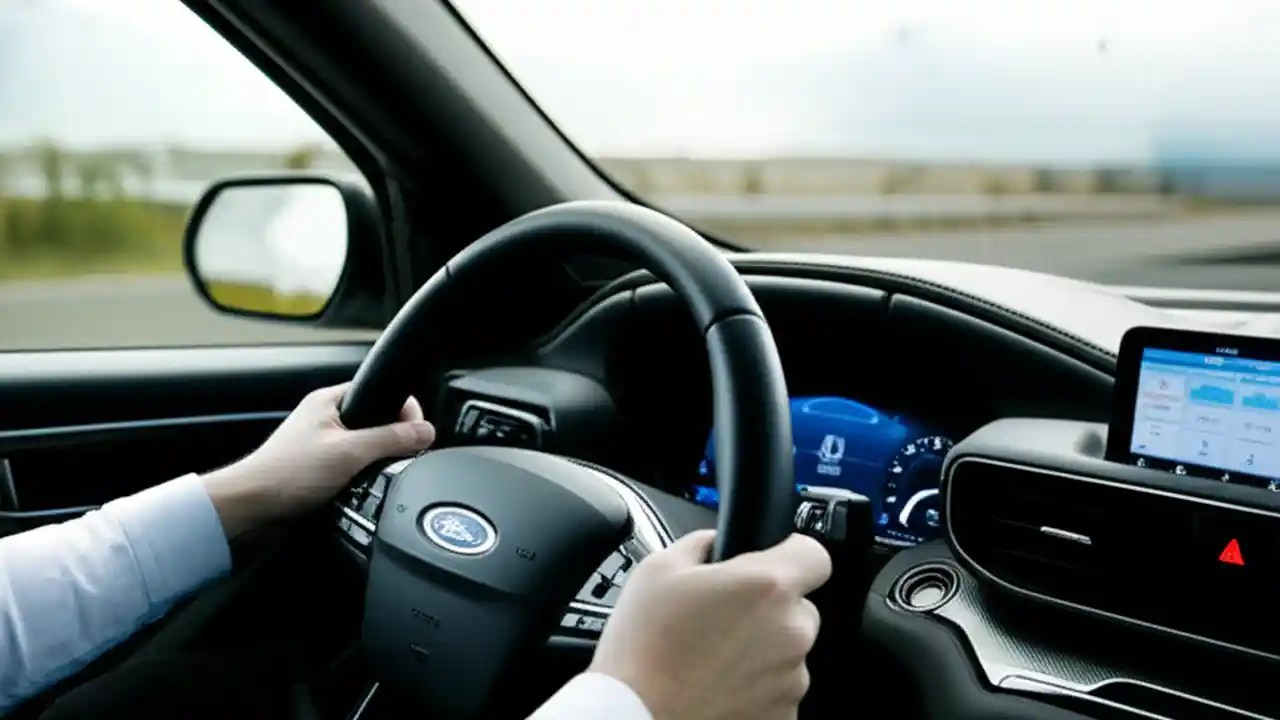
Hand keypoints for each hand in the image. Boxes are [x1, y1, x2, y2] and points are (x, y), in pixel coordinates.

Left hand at [202, 382, 435, 537]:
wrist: (251, 509)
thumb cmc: (287, 474)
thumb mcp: (349, 452)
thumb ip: (391, 439)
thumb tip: (426, 432)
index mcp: (329, 401)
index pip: (381, 392)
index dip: (404, 411)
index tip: (416, 434)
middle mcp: (326, 419)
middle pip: (377, 422)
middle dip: (393, 440)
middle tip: (399, 459)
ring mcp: (322, 445)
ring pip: (366, 447)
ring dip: (376, 462)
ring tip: (378, 477)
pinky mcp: (320, 470)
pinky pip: (354, 468)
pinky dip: (363, 477)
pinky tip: (364, 489)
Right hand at [589, 531, 831, 719]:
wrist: (636, 718)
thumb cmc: (643, 650)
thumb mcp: (657, 570)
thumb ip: (700, 545)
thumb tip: (712, 544)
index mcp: (766, 586)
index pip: (814, 555)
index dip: (793, 553)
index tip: (776, 560)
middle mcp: (790, 632)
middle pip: (799, 607)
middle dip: (768, 608)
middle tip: (723, 617)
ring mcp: (792, 679)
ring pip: (788, 650)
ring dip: (762, 649)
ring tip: (712, 656)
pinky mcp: (784, 715)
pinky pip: (778, 688)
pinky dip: (757, 685)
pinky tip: (718, 683)